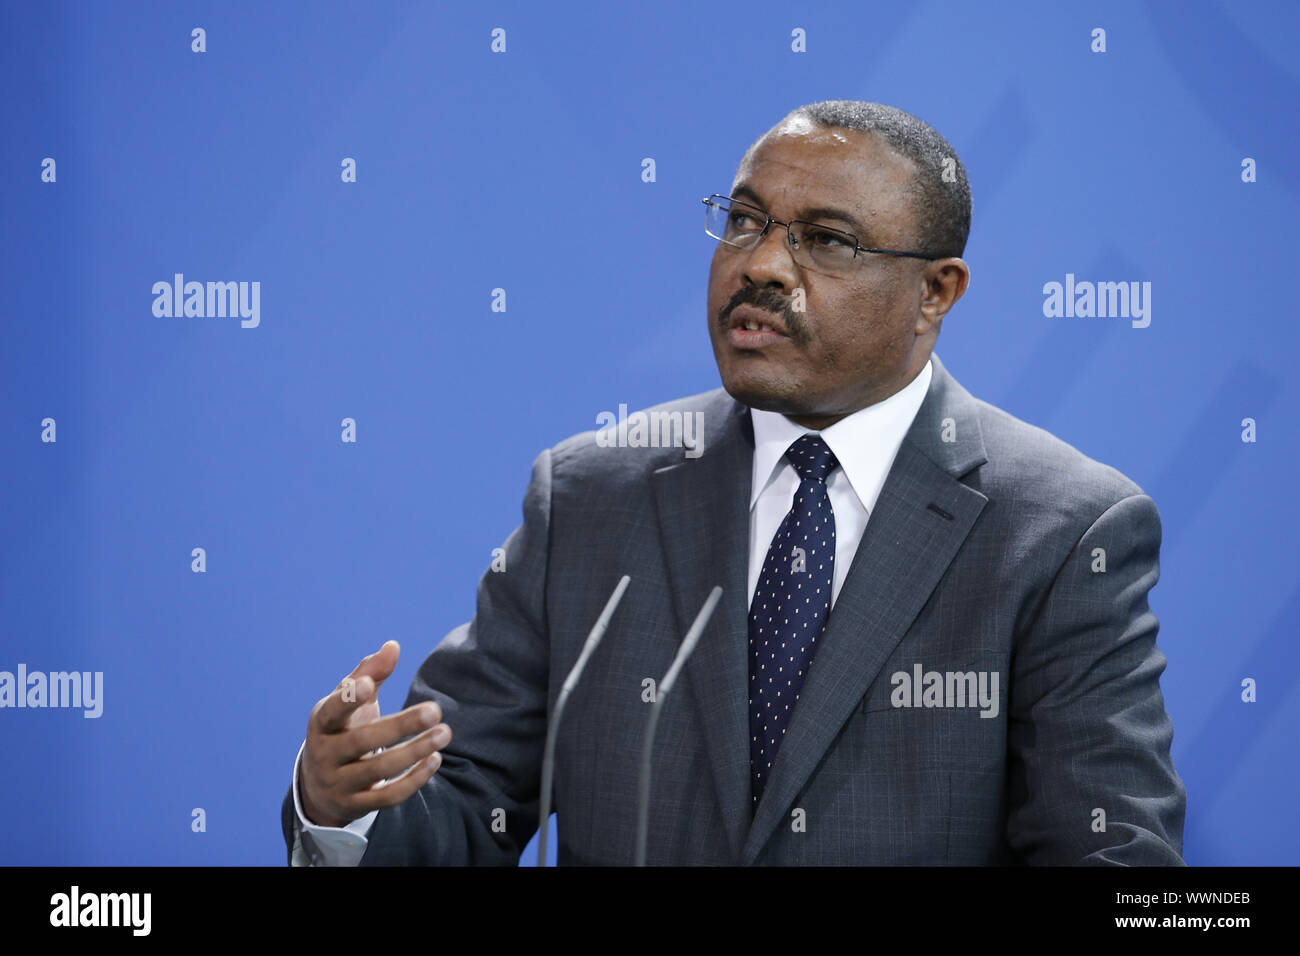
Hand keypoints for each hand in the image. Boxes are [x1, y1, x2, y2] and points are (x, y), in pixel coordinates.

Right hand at [300, 640, 451, 827]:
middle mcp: (325, 755)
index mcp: (321, 724)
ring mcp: (339, 783)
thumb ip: (369, 673)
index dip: (348, 699)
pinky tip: (435, 759)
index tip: (369, 685)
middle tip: (435, 709)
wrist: (320, 785)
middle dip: (400, 726)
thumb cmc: (341, 729)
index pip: (331, 711)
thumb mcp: (348, 702)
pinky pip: (387, 796)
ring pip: (378, 770)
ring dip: (414, 752)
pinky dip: (414, 780)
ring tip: (444, 733)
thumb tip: (393, 646)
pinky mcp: (356, 805)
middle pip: (362, 741)